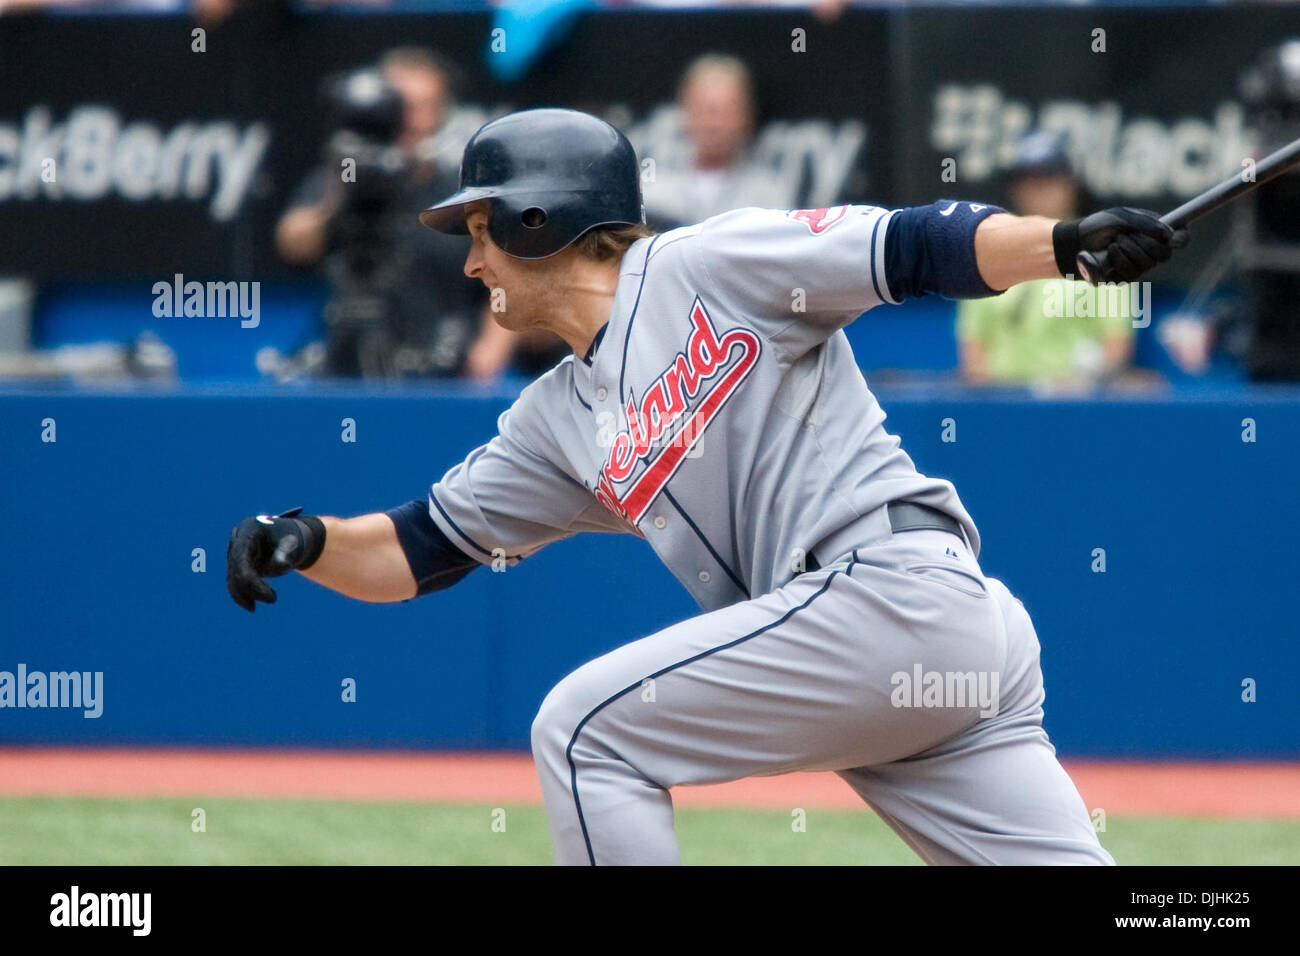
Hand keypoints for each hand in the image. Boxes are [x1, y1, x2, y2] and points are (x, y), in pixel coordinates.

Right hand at [226, 507, 324, 611]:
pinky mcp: (236, 563)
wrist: (288, 536)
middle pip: (235, 571)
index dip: (250, 580)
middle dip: (252, 589)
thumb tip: (283, 566)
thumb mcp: (290, 543)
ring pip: (233, 579)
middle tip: (273, 599)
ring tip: (272, 598)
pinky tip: (252, 605)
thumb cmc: (290, 538)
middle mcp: (236, 540)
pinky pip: (235, 582)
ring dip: (248, 594)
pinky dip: (243, 594)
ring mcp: (234, 552)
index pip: (240, 559)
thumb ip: (284, 554)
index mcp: (248, 530)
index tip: (268, 595)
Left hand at [1053, 208, 1188, 283]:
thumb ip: (1145, 223)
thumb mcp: (1121, 217)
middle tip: (1127, 235)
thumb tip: (1169, 233)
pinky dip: (1120, 261)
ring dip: (1129, 251)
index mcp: (1154, 233)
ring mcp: (1138, 267)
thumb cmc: (1098, 226)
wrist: (1074, 243)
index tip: (1177, 237)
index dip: (1182, 238)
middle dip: (1146, 244)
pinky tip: (1109, 253)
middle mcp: (1150, 251)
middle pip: (1164, 254)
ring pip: (1147, 265)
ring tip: (1114, 242)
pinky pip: (1131, 274)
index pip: (1179, 238)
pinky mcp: (1124, 279)